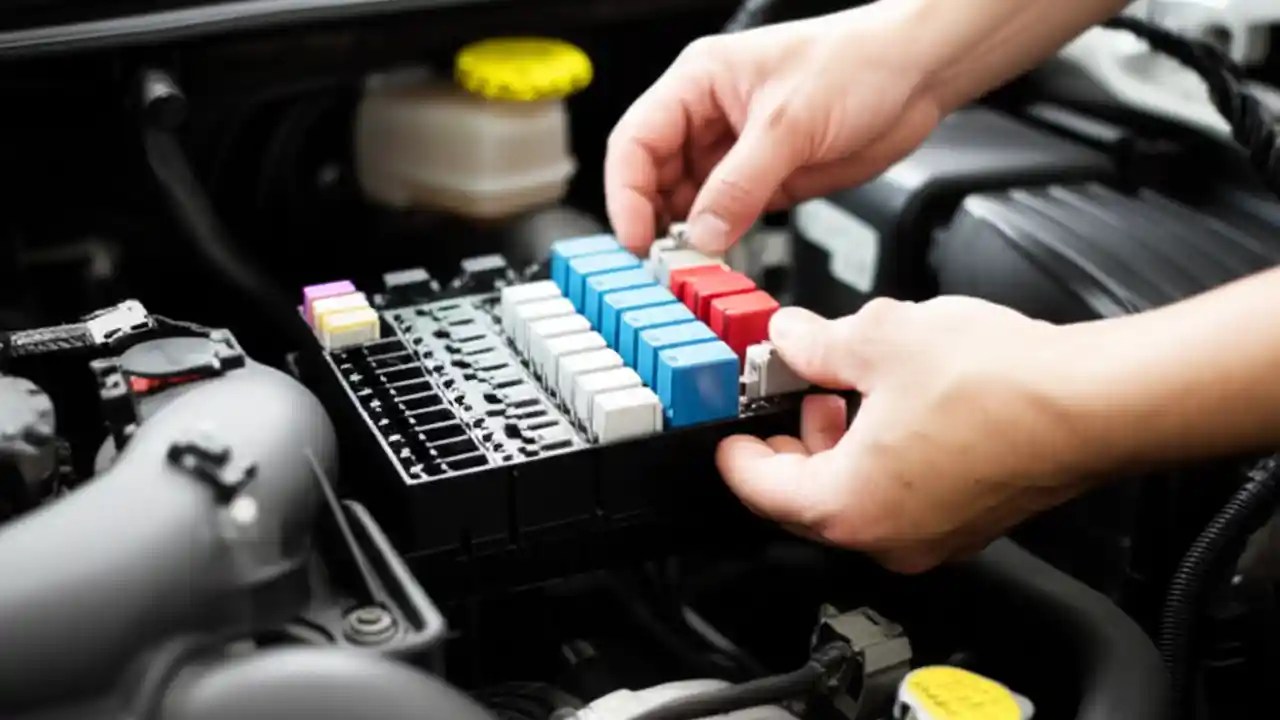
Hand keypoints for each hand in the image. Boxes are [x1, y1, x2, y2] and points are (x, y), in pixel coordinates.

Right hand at [604, 4, 943, 254]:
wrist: (918, 74)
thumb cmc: (859, 62)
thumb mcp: (790, 123)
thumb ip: (740, 184)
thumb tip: (702, 233)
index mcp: (699, 82)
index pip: (636, 141)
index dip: (626, 193)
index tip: (636, 237)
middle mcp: (710, 117)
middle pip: (655, 177)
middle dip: (656, 220)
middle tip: (665, 263)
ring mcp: (737, 151)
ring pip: (689, 202)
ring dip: (689, 235)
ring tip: (694, 265)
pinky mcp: (766, 180)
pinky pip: (727, 216)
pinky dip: (720, 239)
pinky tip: (722, 256)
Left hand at [716, 298, 1103, 572]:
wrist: (1095, 404)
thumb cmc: (1001, 387)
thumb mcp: (880, 341)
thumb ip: (818, 343)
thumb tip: (790, 338)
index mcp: (848, 506)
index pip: (759, 488)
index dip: (734, 452)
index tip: (726, 432)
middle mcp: (886, 536)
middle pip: (803, 501)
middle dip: (787, 445)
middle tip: (781, 400)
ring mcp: (930, 536)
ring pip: (854, 498)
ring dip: (834, 448)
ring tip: (839, 392)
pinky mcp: (966, 521)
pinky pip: (898, 497)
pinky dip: (878, 459)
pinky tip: (891, 408)